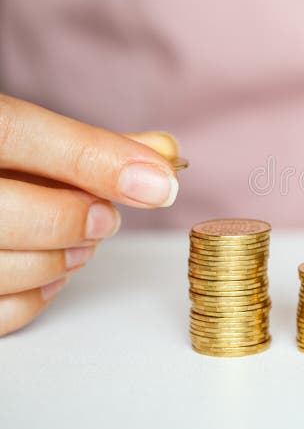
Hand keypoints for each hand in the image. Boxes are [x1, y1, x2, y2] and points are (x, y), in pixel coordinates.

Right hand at [0, 94, 179, 335]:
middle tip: (105, 219)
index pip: (17, 132)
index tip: (160, 184)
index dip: (95, 159)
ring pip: (2, 268)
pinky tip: (48, 272)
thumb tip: (162, 154)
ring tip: (80, 242)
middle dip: (75, 220)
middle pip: (8, 214)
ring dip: (60, 260)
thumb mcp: (21, 136)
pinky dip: (36, 296)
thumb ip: (86, 143)